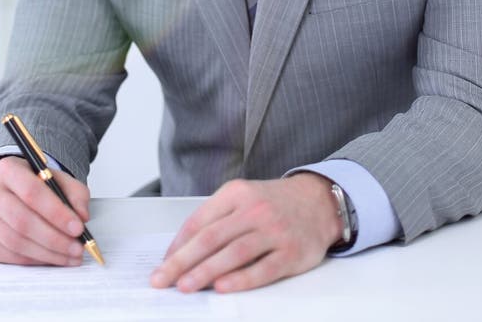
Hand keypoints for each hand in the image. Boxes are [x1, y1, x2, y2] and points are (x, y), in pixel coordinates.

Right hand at [0, 156, 89, 265]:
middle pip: (22, 221)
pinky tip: (53, 258)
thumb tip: (82, 217)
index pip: (32, 193)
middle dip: (54, 238)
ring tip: (70, 256)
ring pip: (16, 242)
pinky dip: (34, 260)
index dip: (56, 213)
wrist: (10, 190)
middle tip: (77, 248)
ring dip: (47, 253)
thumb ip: (75, 193)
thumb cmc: (35, 184)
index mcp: (7, 169)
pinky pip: (10, 256)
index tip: (78, 228)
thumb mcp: (57, 178)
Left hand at [150, 173, 341, 292]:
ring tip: (186, 286)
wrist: (319, 201)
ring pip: (234, 253)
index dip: (178, 245)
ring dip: (206, 271)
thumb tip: (182, 250)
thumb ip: (216, 218)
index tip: (162, 264)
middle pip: (212, 237)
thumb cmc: (274, 203)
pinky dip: (241, 279)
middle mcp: (254, 209)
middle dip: (183, 261)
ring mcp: (273, 230)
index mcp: (237, 193)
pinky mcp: (291, 251)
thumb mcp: (243, 197)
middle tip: (162, 279)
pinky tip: (223, 287)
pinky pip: (263, 268)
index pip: (200, 220)